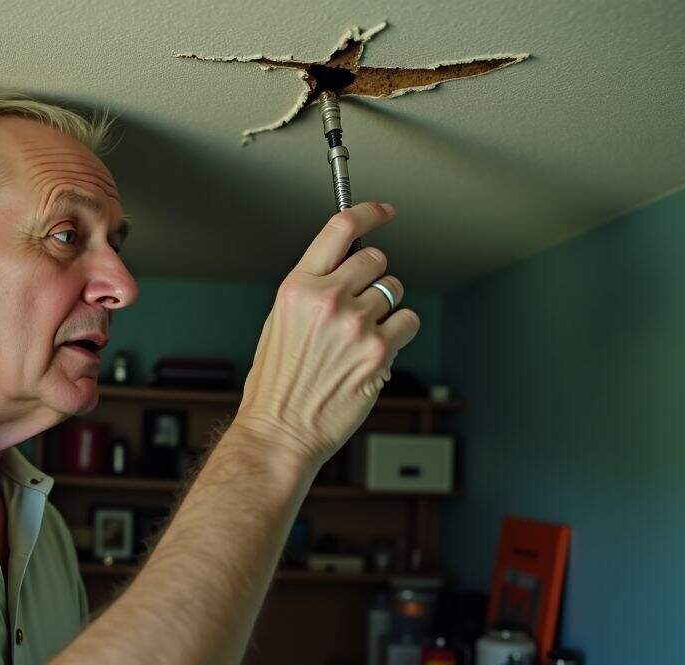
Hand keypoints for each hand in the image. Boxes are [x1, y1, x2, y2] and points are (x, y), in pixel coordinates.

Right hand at [233, 202, 420, 465]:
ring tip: (360, 338)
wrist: (280, 431)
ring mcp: (355, 324)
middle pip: (375, 259)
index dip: (369, 213)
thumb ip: (312, 290)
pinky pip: (408, 322)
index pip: (341, 229)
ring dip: (385, 310)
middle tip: (361, 302)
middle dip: (374, 276)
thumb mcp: (280, 323)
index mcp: (297, 287)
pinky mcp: (379, 351)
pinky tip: (375, 351)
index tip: (384, 212)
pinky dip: (399, 334)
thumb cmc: (276, 386)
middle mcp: (326, 299)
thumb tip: (346, 268)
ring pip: (394, 291)